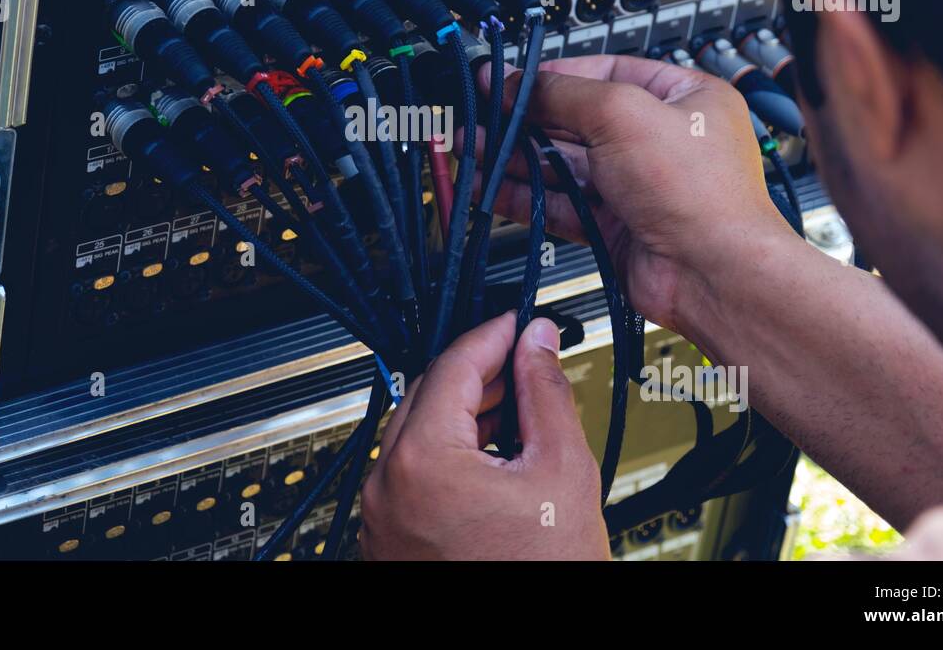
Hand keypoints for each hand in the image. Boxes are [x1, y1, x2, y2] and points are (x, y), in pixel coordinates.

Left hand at [360, 312, 610, 559]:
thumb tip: (538, 342)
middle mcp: (386, 487)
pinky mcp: (387, 540)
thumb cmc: (544, 576)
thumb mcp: (561, 469)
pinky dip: (445, 452)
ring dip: (461, 412)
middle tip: (523, 361)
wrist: (531, 646)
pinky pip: (409, 475)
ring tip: (514, 409)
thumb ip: (546, 392)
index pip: (454, 365)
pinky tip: (489, 455)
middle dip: (477, 373)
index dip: (494, 335)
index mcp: (422, 461)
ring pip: (415, 434)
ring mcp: (381, 518)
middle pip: (427, 395)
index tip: (520, 324)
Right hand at [471, 55, 796, 333]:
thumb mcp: (622, 114)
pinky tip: (489, 186)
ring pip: (562, 164)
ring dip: (514, 156)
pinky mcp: (614, 226)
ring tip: (470, 147)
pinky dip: (523, 194)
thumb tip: (518, 81)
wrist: (712, 274)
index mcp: (682, 97)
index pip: (603, 72)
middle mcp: (660, 140)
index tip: (508, 78)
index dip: (552, 75)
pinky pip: (559, 203)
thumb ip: (562, 94)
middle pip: (576, 119)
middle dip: (523, 118)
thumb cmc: (700, 194)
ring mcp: (636, 186)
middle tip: (479, 114)